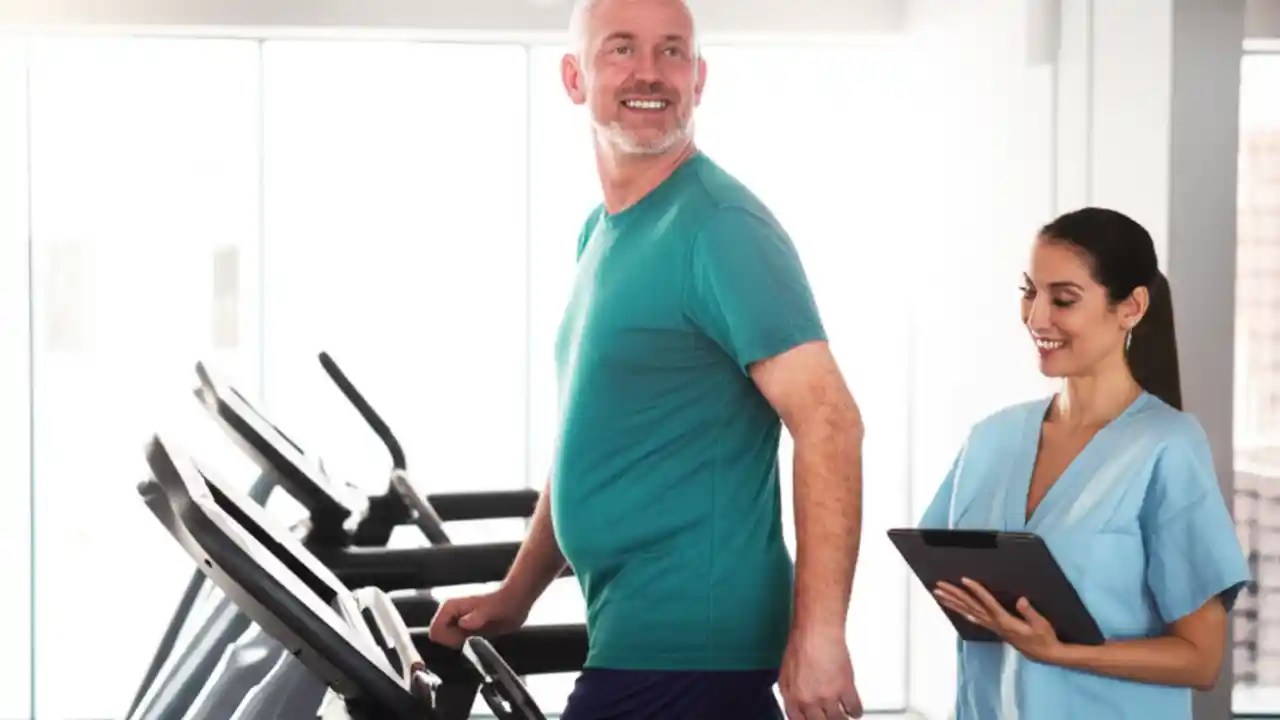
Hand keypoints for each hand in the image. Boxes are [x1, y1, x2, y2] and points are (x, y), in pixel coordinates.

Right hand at [427, 588, 530, 647]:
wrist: (515, 601)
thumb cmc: (502, 601)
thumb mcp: (490, 609)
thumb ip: (476, 617)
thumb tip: (463, 623)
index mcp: (449, 607)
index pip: (435, 631)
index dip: (447, 639)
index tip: (464, 637)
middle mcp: (450, 614)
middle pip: (441, 638)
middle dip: (456, 642)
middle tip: (474, 635)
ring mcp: (457, 621)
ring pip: (449, 641)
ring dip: (462, 643)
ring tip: (479, 633)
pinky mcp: (466, 628)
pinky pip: (458, 642)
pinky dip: (468, 643)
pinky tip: (481, 636)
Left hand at [779, 629, 862, 718]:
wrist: (816, 631)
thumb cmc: (801, 644)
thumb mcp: (786, 671)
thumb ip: (792, 691)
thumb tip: (797, 701)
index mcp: (791, 696)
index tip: (814, 719)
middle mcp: (808, 699)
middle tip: (830, 717)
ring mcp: (827, 696)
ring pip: (838, 719)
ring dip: (842, 718)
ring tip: (844, 715)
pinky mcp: (845, 689)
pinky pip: (854, 709)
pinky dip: (855, 711)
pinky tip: (854, 709)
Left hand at [933, 577, 1062, 662]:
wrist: (1045, 654)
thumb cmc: (1044, 638)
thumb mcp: (1041, 625)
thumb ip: (1030, 613)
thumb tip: (1021, 600)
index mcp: (1004, 621)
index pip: (987, 603)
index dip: (976, 590)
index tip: (965, 579)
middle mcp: (994, 623)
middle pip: (970, 606)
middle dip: (954, 595)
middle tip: (939, 586)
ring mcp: (993, 626)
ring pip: (968, 612)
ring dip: (953, 602)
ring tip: (939, 594)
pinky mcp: (995, 629)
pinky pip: (974, 618)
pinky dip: (963, 612)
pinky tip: (956, 609)